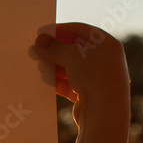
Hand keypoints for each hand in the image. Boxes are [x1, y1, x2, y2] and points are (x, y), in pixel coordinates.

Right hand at [33, 23, 130, 142]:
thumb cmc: (95, 77)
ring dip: (53, 65)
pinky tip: (44, 80)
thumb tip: (40, 40)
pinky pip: (68, 82)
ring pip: (69, 66)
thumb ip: (55, 47)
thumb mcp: (73, 56)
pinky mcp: (87, 93)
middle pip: (74, 49)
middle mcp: (104, 59)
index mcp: (107, 44)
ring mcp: (96, 77)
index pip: (81, 30)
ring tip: (38, 66)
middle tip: (35, 49)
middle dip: (54, 49)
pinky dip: (56, 81)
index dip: (60, 29)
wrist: (105, 113)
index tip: (41, 32)